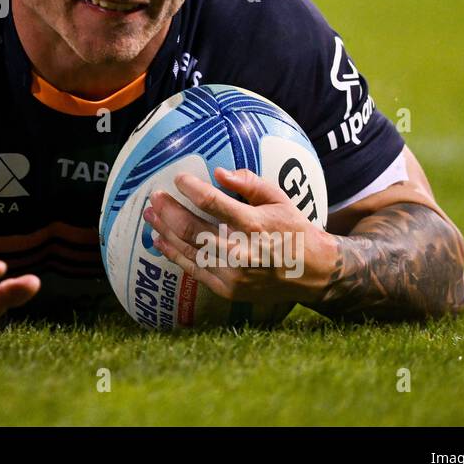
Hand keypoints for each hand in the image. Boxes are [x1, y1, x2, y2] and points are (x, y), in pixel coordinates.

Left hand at [142, 167, 338, 304]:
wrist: (313, 274)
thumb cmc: (293, 229)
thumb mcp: (280, 199)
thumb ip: (250, 184)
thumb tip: (219, 173)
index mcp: (255, 225)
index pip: (214, 203)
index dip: (191, 189)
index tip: (178, 178)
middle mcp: (242, 252)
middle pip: (193, 229)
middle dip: (169, 211)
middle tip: (154, 196)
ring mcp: (233, 274)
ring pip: (189, 250)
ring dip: (164, 231)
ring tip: (150, 215)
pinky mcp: (228, 290)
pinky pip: (193, 270)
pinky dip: (174, 254)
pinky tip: (160, 240)